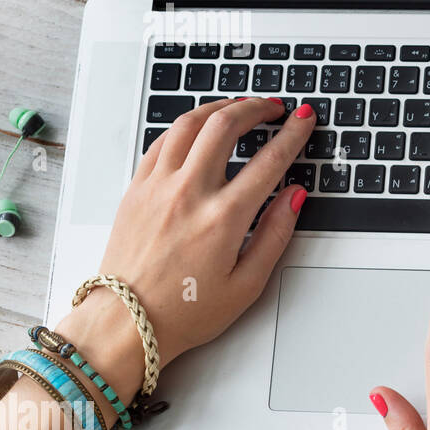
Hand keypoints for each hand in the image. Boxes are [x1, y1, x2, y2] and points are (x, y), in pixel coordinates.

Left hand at [56, 97, 315, 410]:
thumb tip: (293, 196)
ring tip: (239, 107)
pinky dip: (187, 125)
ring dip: (220, 107)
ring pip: (190, 123)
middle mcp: (189, 194)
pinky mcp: (136, 188)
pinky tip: (199, 128)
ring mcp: (158, 186)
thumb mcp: (248, 284)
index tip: (305, 119)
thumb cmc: (184, 311)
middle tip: (274, 108)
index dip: (293, 133)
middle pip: (226, 125)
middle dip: (256, 108)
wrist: (124, 323)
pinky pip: (163, 140)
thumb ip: (276, 234)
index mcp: (223, 219)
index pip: (269, 160)